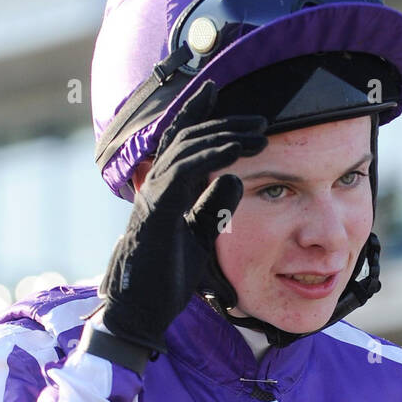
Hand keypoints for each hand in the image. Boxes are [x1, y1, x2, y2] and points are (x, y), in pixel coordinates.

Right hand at [97, 80, 267, 354]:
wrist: (142, 310)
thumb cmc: (165, 279)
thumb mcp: (200, 236)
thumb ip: (214, 206)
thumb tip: (236, 179)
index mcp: (164, 191)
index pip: (180, 143)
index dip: (195, 113)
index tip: (215, 91)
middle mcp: (154, 186)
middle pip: (186, 138)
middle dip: (223, 123)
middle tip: (259, 120)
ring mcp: (152, 195)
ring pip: (186, 148)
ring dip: (225, 137)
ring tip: (259, 136)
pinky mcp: (157, 209)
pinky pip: (184, 170)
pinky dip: (211, 156)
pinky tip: (236, 152)